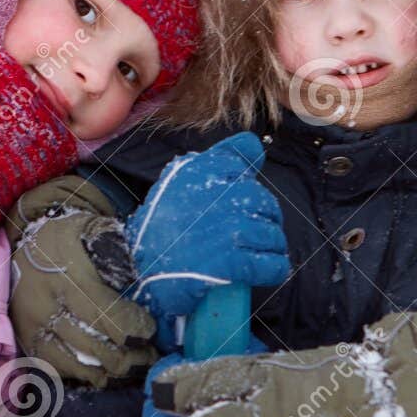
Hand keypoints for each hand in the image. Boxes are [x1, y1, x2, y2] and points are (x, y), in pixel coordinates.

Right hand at [7, 178, 154, 386]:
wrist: (23, 236)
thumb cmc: (65, 235)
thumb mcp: (90, 230)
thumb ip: (116, 250)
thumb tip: (145, 276)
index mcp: (67, 279)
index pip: (107, 316)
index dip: (133, 330)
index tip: (150, 332)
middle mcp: (46, 306)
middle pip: (94, 347)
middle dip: (128, 358)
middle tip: (149, 357)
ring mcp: (32, 326)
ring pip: (75, 365)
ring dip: (107, 372)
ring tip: (130, 369)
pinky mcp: (25, 337)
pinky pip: (54, 368)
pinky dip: (80, 375)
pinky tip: (101, 373)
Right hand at [127, 133, 289, 350]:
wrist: (143, 271)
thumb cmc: (166, 227)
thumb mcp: (183, 181)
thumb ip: (223, 157)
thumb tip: (255, 145)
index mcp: (200, 171)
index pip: (242, 167)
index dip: (243, 190)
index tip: (230, 206)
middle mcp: (215, 195)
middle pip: (263, 202)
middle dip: (263, 219)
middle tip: (247, 235)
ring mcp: (225, 230)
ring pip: (271, 234)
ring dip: (271, 247)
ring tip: (255, 254)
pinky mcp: (230, 262)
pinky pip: (271, 264)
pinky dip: (273, 269)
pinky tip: (265, 271)